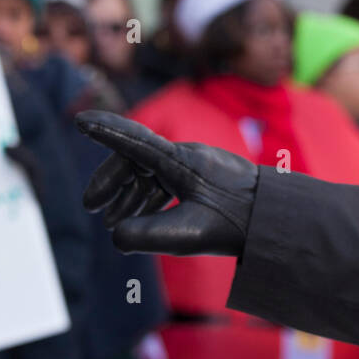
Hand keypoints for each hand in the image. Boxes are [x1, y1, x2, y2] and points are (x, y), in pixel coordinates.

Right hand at [76, 109, 257, 255]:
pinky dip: (147, 199)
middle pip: (136, 159)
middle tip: (91, 208)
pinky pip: (166, 181)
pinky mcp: (203, 178)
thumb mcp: (190, 234)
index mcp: (180, 161)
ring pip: (150, 172)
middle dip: (110, 182)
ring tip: (111, 223)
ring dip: (127, 195)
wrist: (277, 217)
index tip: (81, 121)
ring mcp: (195, 165)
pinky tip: (138, 221)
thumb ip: (147, 236)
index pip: (135, 141)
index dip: (105, 131)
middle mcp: (185, 156)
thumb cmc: (236, 222)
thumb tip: (116, 237)